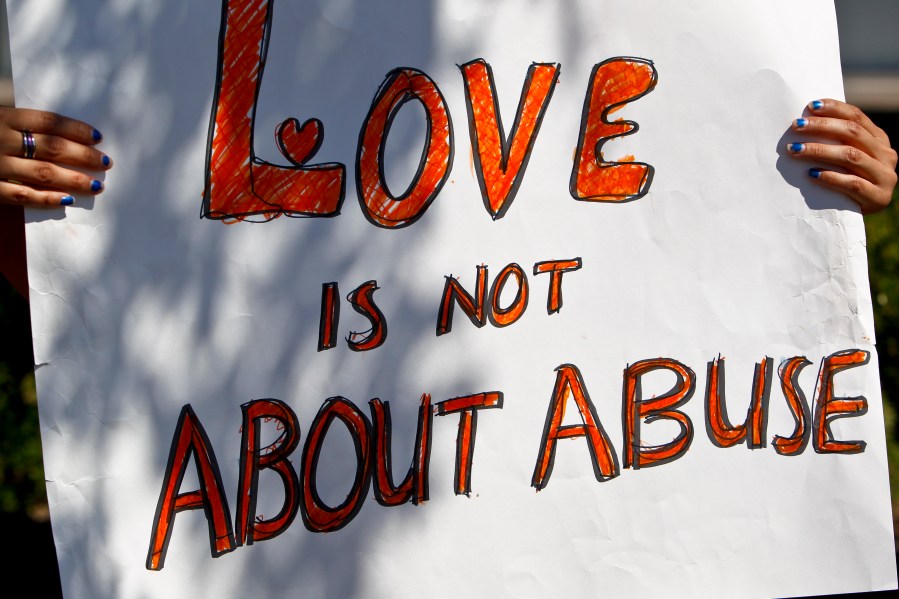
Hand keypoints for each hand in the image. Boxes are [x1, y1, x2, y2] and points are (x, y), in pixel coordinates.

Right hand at [0, 106, 111, 207]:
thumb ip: (21, 125)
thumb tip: (64, 135)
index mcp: (5, 118)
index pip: (49, 122)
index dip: (76, 130)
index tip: (98, 138)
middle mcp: (2, 140)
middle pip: (52, 147)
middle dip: (84, 156)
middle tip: (106, 162)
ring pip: (43, 173)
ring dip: (73, 180)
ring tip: (96, 186)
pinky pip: (21, 195)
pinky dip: (45, 198)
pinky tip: (67, 200)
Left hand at [786, 99, 896, 213]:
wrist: (856, 219)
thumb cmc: (844, 184)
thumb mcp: (845, 160)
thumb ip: (836, 142)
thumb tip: (803, 121)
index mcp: (879, 140)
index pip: (857, 117)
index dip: (834, 109)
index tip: (810, 106)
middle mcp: (886, 155)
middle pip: (853, 133)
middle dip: (822, 127)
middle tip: (796, 126)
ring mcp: (886, 176)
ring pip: (851, 156)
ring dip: (820, 150)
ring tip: (795, 149)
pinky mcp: (878, 198)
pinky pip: (852, 184)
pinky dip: (830, 177)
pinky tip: (811, 174)